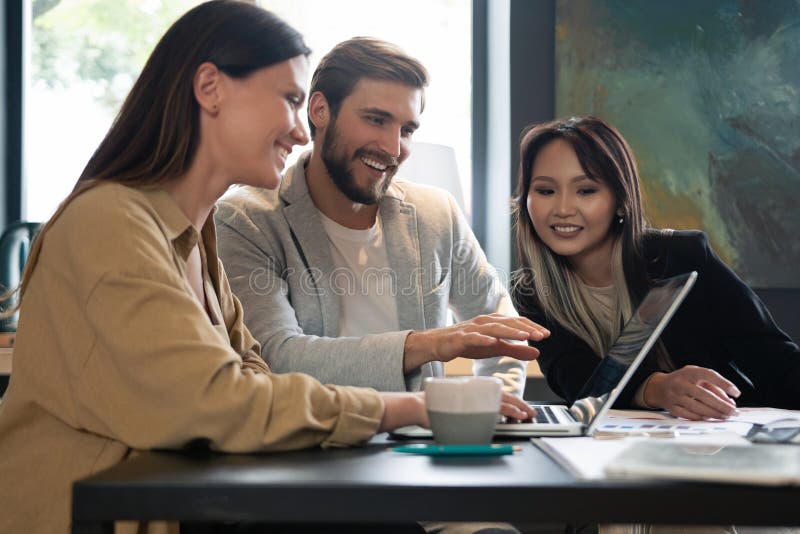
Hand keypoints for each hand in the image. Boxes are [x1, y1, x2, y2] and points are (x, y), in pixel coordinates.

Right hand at [377, 391, 535, 431]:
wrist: (416, 406)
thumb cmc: (432, 410)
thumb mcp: (453, 410)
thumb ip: (467, 413)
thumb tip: (482, 422)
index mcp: (471, 393)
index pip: (494, 395)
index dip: (510, 402)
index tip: (522, 410)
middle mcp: (473, 392)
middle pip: (501, 396)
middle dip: (519, 405)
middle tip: (531, 412)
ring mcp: (471, 396)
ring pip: (499, 400)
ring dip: (515, 407)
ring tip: (526, 414)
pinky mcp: (468, 402)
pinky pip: (492, 406)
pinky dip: (506, 409)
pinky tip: (514, 413)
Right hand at [403, 313, 549, 372]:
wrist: (438, 344)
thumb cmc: (467, 344)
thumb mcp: (495, 348)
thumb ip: (515, 350)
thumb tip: (537, 352)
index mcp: (494, 322)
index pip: (516, 322)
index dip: (532, 327)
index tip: (547, 335)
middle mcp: (485, 322)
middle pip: (508, 323)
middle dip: (525, 328)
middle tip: (541, 335)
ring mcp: (472, 329)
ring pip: (493, 328)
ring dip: (509, 331)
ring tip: (523, 336)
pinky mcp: (460, 338)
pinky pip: (473, 337)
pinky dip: (482, 338)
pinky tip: (492, 341)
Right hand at [643, 366, 740, 419]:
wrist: (659, 388)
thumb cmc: (683, 381)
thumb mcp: (697, 377)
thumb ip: (714, 387)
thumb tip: (730, 402)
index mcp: (688, 372)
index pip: (708, 375)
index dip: (724, 384)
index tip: (736, 392)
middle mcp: (680, 383)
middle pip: (705, 395)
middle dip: (722, 405)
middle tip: (733, 411)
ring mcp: (675, 396)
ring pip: (698, 408)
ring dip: (715, 414)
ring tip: (725, 416)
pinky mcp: (672, 408)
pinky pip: (690, 415)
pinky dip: (702, 418)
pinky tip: (710, 418)